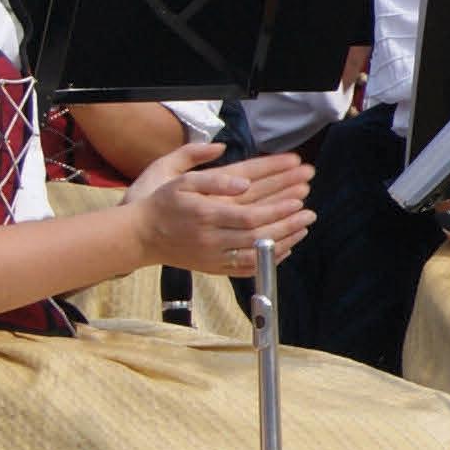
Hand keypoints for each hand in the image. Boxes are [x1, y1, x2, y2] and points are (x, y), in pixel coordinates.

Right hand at [125, 144, 315, 274]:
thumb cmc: (162, 204)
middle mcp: (210, 240)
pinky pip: (246, 269)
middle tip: (310, 214)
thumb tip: (244, 182)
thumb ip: (213, 180)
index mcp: (205, 216)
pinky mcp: (213, 269)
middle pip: (258, 236)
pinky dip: (268, 261)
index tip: (298, 200)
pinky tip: (285, 249)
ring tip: (303, 229)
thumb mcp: (181, 181)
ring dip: (284, 242)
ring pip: (256, 255)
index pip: (250, 216)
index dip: (277, 210)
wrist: (139, 236)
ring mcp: (212, 258)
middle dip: (288, 225)